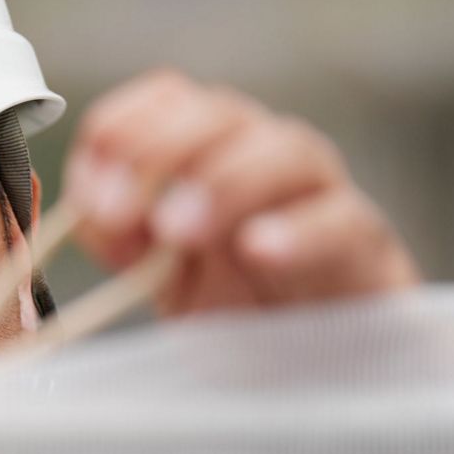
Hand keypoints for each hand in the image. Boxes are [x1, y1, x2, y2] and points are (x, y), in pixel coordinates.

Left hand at [64, 70, 420, 315]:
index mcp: (208, 145)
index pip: (165, 98)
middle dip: (158, 153)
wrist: (306, 355)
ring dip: (221, 184)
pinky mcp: (363, 246)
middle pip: (218, 112)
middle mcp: (265, 150)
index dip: (119, 132)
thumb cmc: (226, 298)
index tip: (90, 195)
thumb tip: (91, 212)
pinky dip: (297, 231)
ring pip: (284, 150)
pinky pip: (342, 221)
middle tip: (117, 213)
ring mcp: (319, 192)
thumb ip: (117, 234)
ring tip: (177, 232)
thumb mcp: (154, 269)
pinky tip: (257, 250)